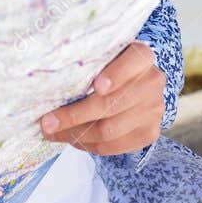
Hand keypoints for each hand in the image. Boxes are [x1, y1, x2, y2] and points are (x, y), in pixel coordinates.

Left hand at [40, 42, 162, 156]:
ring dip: (75, 135)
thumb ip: (86, 64)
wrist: (137, 86)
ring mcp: (154, 109)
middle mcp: (152, 82)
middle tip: (47, 122)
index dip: (116, 75)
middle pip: (111, 104)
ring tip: (53, 133)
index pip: (132, 61)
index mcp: (141, 56)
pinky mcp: (149, 133)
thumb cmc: (108, 67)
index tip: (96, 86)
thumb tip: (49, 83)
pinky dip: (88, 145)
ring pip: (109, 130)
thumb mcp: (102, 56)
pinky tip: (71, 139)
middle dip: (74, 116)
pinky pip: (114, 146)